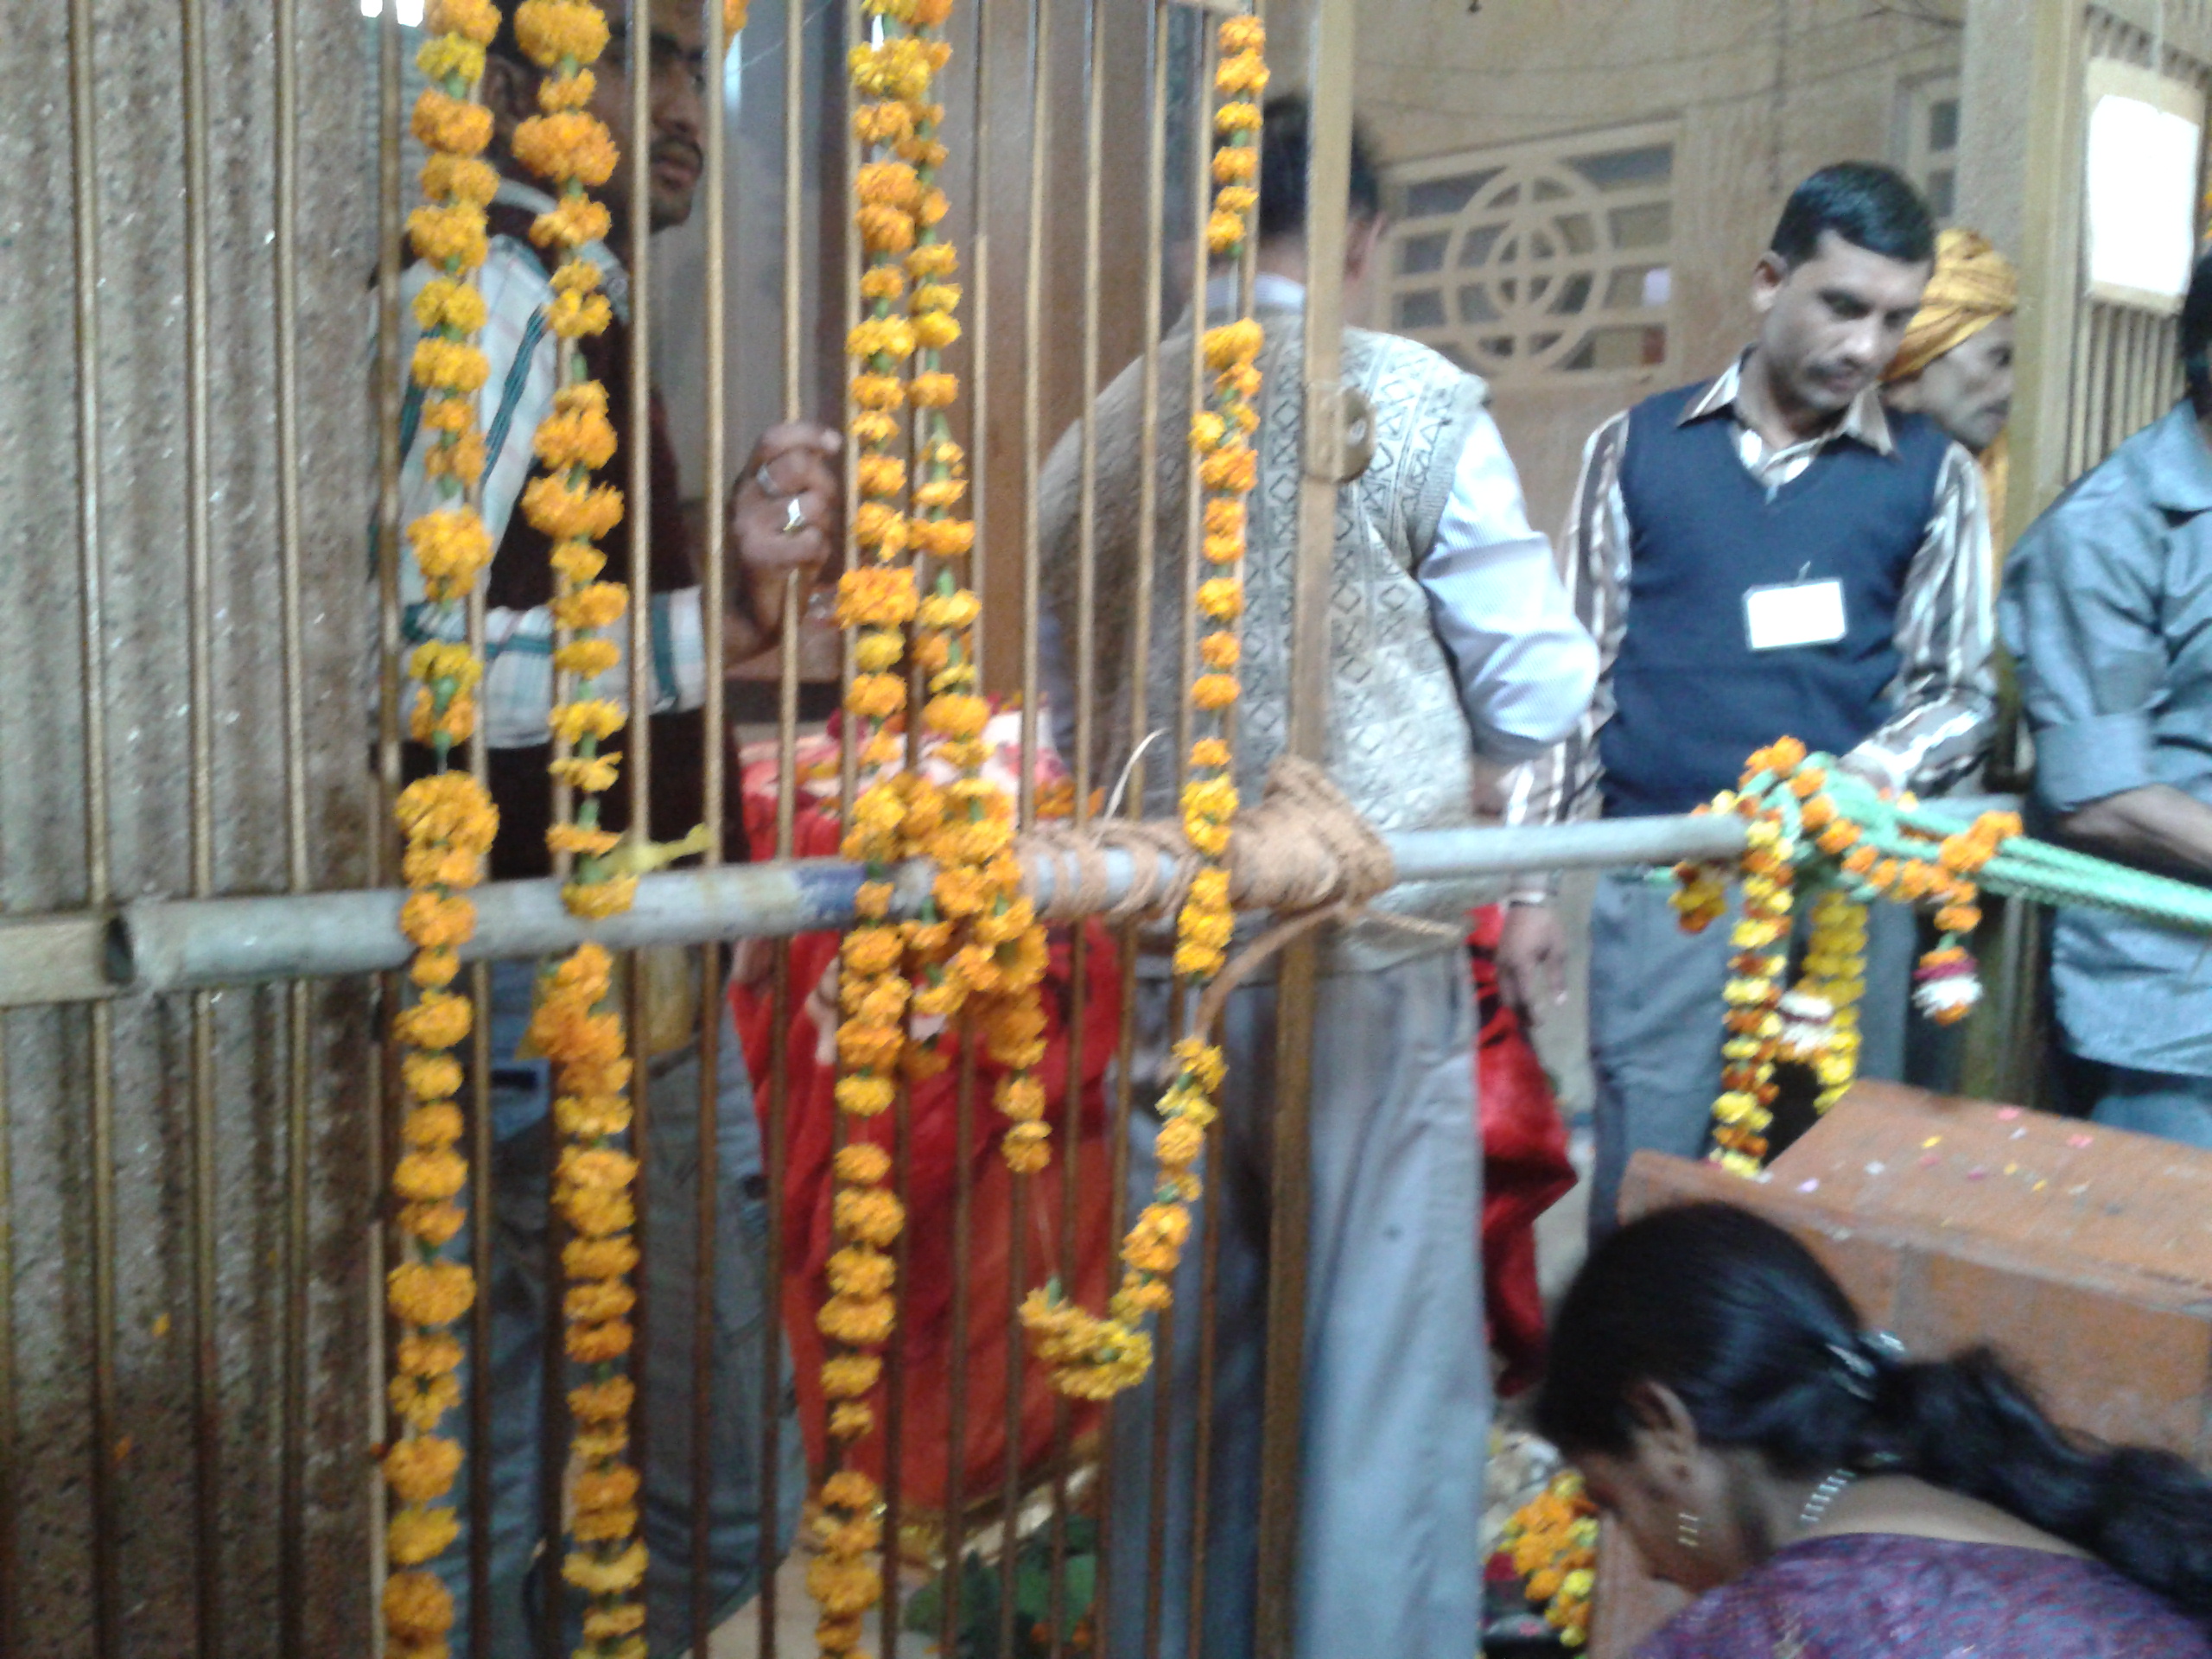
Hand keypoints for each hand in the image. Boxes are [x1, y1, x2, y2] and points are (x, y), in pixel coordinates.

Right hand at [727, 423, 841, 647]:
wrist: (749, 612)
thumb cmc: (778, 556)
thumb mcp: (786, 510)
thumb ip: (801, 479)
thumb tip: (830, 443)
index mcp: (749, 481)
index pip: (772, 439)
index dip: (807, 434)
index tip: (834, 443)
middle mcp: (744, 497)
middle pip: (798, 465)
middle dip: (826, 485)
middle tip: (824, 509)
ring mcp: (749, 526)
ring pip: (812, 505)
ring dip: (824, 526)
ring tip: (809, 543)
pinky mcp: (761, 556)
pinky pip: (813, 541)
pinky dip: (819, 553)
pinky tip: (805, 564)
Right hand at [1496, 902, 1567, 1026]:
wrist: (1527, 902)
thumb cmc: (1546, 924)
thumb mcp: (1557, 950)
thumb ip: (1557, 977)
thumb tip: (1560, 1002)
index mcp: (1521, 965)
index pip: (1525, 996)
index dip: (1532, 1012)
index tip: (1541, 1024)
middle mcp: (1506, 966)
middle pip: (1509, 997)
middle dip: (1520, 1013)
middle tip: (1533, 1025)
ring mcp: (1499, 961)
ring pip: (1502, 991)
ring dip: (1513, 1005)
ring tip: (1524, 1015)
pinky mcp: (1499, 957)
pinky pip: (1500, 981)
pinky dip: (1508, 993)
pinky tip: (1516, 997)